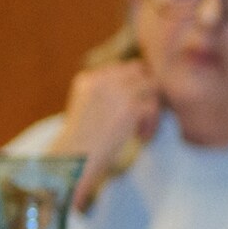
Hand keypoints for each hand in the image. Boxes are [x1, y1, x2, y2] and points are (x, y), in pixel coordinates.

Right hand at [57, 61, 159, 211]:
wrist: (74, 159)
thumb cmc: (81, 143)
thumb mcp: (89, 110)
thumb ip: (108, 96)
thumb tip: (141, 93)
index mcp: (89, 79)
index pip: (122, 69)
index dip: (133, 87)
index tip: (129, 111)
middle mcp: (102, 80)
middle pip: (139, 71)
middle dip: (146, 91)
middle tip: (143, 116)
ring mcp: (116, 92)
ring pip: (151, 86)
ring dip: (152, 108)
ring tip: (141, 130)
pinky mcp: (129, 108)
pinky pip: (153, 106)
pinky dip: (152, 124)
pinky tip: (141, 138)